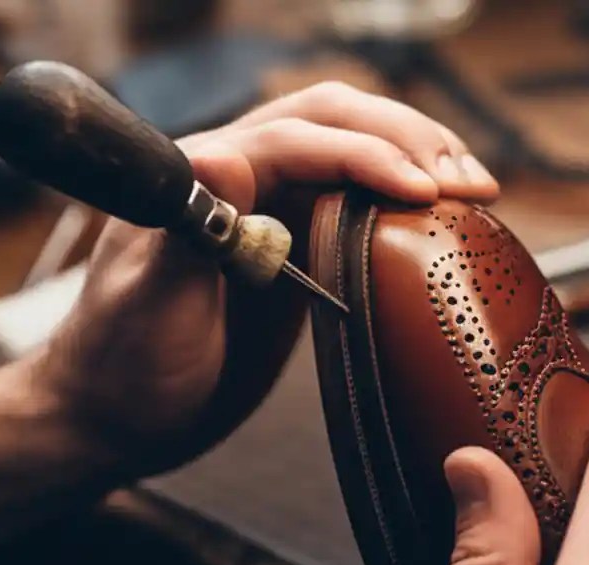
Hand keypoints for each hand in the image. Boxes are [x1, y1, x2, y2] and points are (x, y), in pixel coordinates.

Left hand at [31, 82, 498, 475]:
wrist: (115, 419)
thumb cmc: (121, 368)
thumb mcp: (150, 308)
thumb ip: (186, 234)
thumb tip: (222, 155)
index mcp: (201, 180)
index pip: (296, 140)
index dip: (365, 156)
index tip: (422, 189)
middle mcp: (238, 180)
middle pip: (333, 121)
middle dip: (407, 138)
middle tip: (469, 181)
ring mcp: (268, 212)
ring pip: (350, 152)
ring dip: (415, 157)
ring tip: (474, 188)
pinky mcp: (292, 251)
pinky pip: (355, 205)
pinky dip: (404, 204)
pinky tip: (442, 222)